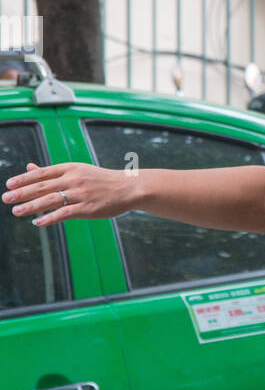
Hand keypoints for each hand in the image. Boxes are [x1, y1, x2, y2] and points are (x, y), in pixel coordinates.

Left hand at [2, 162, 133, 225]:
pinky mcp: (88, 208)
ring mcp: (81, 193)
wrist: (127, 187)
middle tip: (6, 198)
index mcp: (70, 168)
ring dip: (32, 206)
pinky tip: (38, 222)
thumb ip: (52, 172)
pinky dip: (50, 218)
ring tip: (16, 211)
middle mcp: (74, 179)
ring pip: (51, 200)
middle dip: (23, 193)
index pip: (42, 173)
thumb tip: (29, 167)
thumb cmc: (100, 180)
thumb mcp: (76, 171)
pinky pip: (65, 213)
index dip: (25, 179)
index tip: (9, 184)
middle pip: (43, 186)